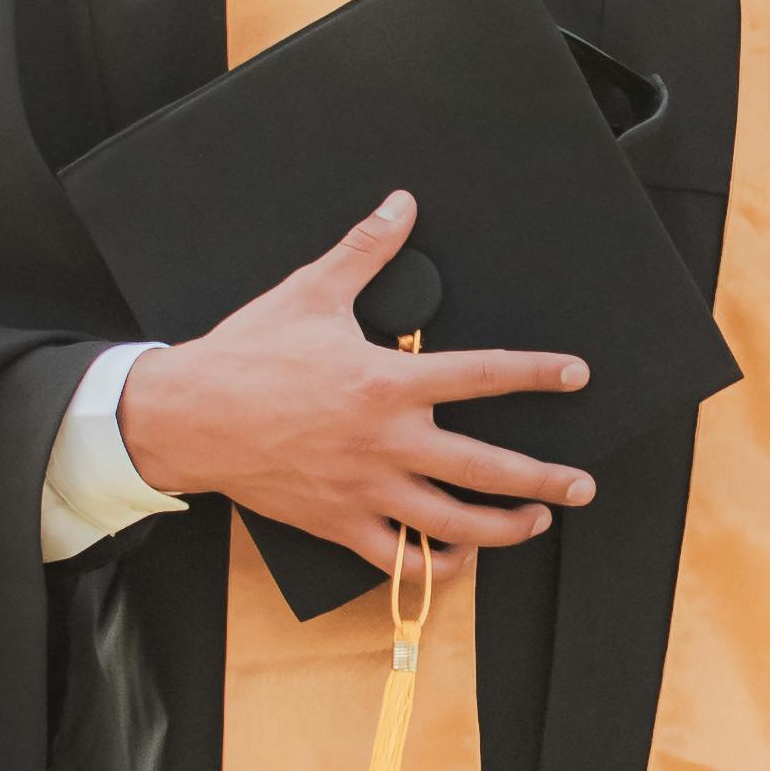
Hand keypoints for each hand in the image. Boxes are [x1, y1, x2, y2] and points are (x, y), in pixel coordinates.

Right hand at [113, 196, 591, 567]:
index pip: (482, 376)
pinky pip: (397, 561)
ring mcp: (365, 489)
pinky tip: (461, 559)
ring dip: (504, 529)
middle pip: (485, 468)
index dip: (536, 374)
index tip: (575, 376)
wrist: (187, 416)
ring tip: (537, 522)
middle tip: (582, 485)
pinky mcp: (338, 522)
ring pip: (451, 524)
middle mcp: (386, 441)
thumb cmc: (248, 353)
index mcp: (386, 382)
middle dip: (543, 479)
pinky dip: (435, 567)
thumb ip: (365, 250)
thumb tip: (401, 203)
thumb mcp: (310, 292)